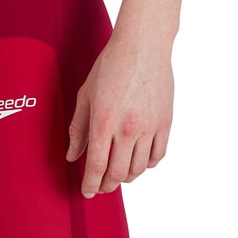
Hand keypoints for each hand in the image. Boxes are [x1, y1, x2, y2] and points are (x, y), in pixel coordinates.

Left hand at [65, 31, 173, 197]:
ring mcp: (149, 126)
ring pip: (139, 169)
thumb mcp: (86, 94)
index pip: (96, 166)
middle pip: (118, 173)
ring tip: (118, 173)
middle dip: (107, 185)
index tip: (87, 192)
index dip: (90, 184)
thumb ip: (78, 127)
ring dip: (127, 177)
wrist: (142, 45)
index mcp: (104, 120)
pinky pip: (158, 156)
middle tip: (101, 186)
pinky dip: (147, 165)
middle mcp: (128, 128)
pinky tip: (138, 161)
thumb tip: (71, 155)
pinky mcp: (166, 122)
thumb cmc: (110, 65)